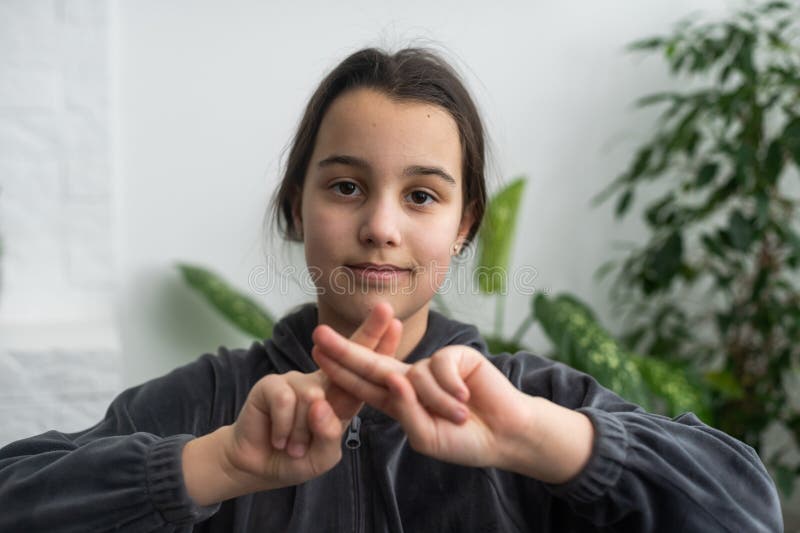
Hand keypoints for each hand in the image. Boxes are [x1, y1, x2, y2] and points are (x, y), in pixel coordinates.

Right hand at [224, 302, 402, 488]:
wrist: (258, 467)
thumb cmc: (296, 458)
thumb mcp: (323, 456)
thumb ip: (328, 434)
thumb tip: (318, 402)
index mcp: (341, 398)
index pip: (364, 372)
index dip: (380, 349)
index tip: (396, 324)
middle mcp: (322, 383)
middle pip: (348, 353)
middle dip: (369, 330)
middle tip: (385, 308)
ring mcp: (297, 380)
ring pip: (313, 399)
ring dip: (302, 433)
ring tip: (294, 448)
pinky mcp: (271, 383)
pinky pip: (285, 401)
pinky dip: (283, 429)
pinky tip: (278, 439)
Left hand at [312, 327, 529, 469]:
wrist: (505, 433)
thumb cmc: (465, 440)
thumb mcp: (427, 438)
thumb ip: (406, 413)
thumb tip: (394, 378)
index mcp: (398, 400)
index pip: (363, 384)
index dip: (340, 370)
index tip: (317, 355)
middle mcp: (410, 379)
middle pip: (372, 362)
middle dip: (345, 350)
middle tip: (318, 333)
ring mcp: (431, 366)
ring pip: (416, 377)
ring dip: (437, 402)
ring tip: (460, 415)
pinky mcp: (453, 356)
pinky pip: (440, 367)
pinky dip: (452, 387)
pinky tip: (467, 397)